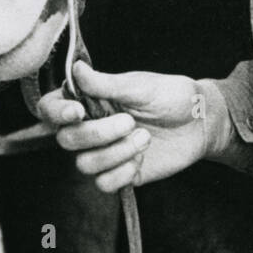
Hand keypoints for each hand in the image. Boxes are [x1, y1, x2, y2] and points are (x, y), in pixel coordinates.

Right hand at [36, 61, 233, 192]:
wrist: (200, 122)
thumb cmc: (171, 96)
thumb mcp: (141, 86)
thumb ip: (105, 83)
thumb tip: (75, 69)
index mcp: (91, 100)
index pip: (51, 109)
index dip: (56, 113)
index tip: (78, 112)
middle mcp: (92, 127)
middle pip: (66, 140)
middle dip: (97, 134)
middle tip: (129, 121)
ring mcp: (105, 152)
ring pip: (84, 164)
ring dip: (116, 152)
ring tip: (144, 137)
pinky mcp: (119, 173)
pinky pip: (103, 183)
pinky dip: (123, 172)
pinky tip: (141, 158)